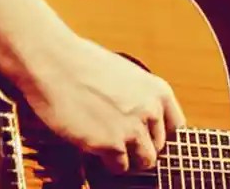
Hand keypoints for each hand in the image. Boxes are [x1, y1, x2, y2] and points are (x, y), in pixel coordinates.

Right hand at [20, 36, 185, 173]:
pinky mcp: (110, 144)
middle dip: (141, 146)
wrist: (53, 62)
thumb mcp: (123, 73)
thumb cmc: (80, 62)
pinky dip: (108, 163)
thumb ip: (137, 97)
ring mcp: (132, 129)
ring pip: (144, 161)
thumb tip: (139, 116)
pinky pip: (119, 167)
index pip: (176, 126)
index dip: (160, 134)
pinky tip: (96, 148)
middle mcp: (150, 110)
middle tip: (122, 142)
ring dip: (128, 158)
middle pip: (159, 146)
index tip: (150, 139)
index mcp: (157, 89)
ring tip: (110, 148)